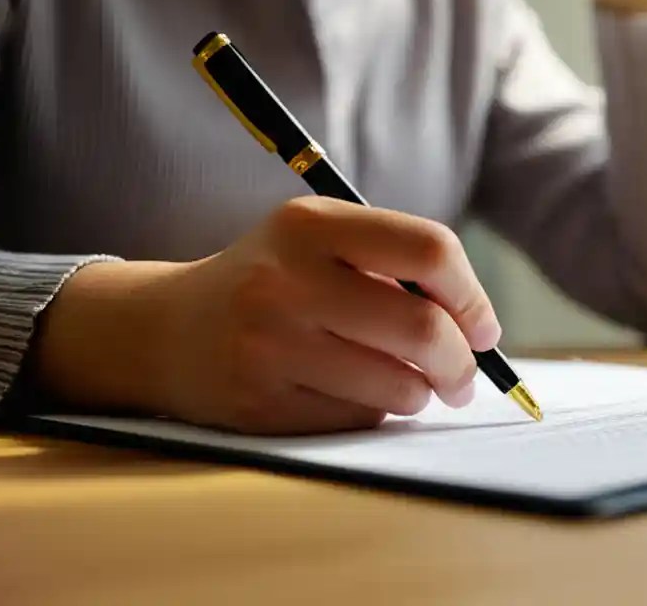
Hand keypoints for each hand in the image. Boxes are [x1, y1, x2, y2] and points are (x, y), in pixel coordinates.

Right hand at [30, 197, 501, 433]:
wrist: (164, 331)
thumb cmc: (271, 282)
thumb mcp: (317, 242)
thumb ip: (391, 264)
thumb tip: (477, 327)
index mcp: (312, 225)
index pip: (430, 249)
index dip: (472, 296)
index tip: (482, 327)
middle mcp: (287, 280)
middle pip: (423, 328)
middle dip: (461, 364)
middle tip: (462, 377)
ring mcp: (269, 345)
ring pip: (398, 387)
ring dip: (419, 394)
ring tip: (406, 386)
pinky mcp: (259, 404)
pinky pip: (357, 421)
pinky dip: (374, 414)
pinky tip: (351, 396)